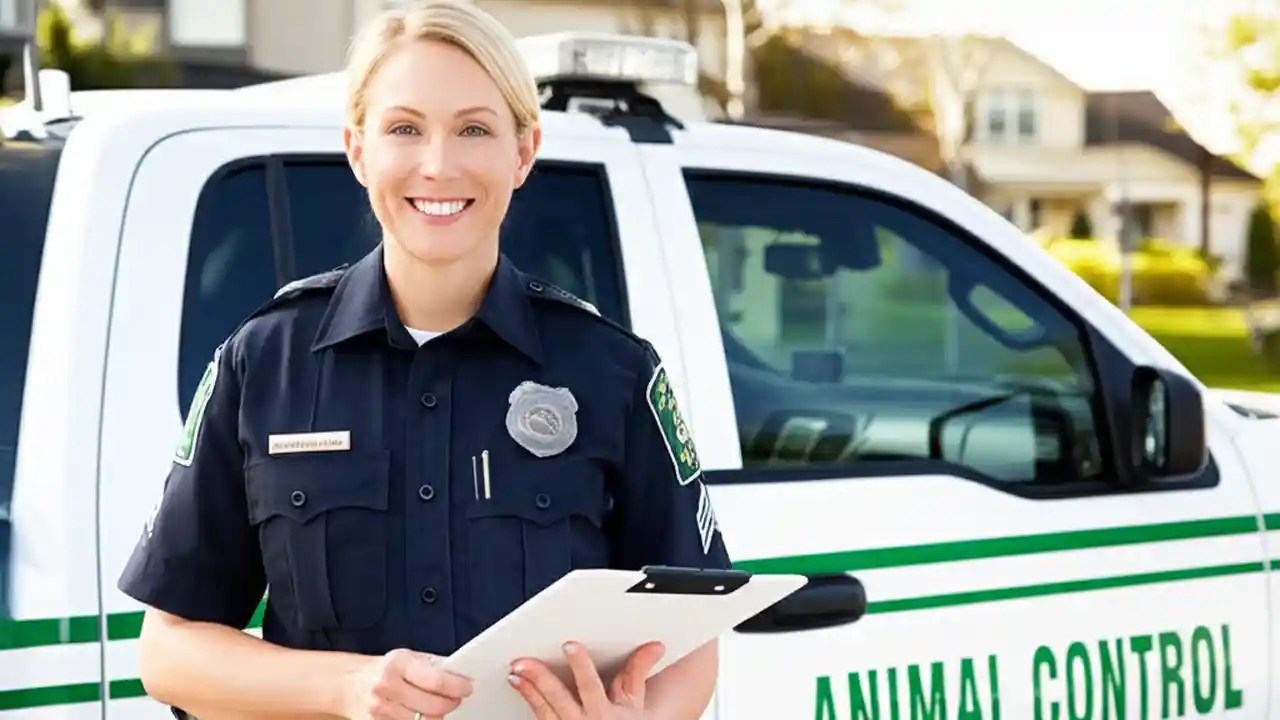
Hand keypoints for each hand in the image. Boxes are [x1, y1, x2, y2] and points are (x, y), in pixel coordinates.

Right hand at [341, 648, 473, 719]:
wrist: (347, 684)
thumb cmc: (383, 669)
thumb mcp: (407, 657)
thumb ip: (433, 665)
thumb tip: (461, 674)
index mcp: (398, 664)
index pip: (436, 680)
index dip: (457, 687)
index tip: (468, 687)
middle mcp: (387, 687)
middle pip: (433, 706)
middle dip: (451, 703)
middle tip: (457, 698)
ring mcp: (381, 711)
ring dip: (438, 716)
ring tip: (440, 706)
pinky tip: (425, 715)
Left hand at [507, 641, 664, 718]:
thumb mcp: (634, 702)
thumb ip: (639, 671)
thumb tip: (654, 646)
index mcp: (604, 712)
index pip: (590, 686)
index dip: (580, 665)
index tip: (569, 646)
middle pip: (558, 699)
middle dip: (541, 680)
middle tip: (523, 662)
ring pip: (543, 709)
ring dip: (528, 689)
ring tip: (516, 670)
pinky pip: (538, 717)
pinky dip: (528, 699)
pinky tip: (518, 684)